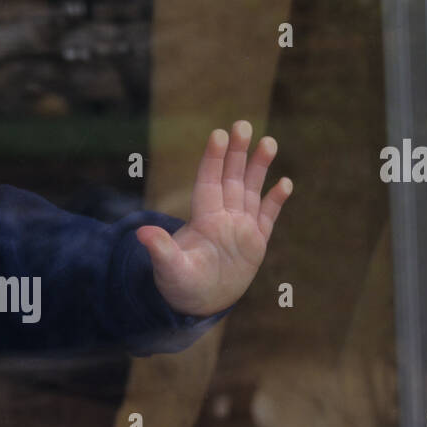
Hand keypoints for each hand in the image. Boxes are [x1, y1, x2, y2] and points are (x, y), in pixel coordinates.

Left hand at [136, 119, 291, 317]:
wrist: (199, 302)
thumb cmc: (180, 286)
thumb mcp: (170, 269)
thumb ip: (161, 250)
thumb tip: (141, 234)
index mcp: (203, 220)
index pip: (209, 183)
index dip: (213, 160)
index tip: (217, 135)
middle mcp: (223, 218)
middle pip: (232, 179)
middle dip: (237, 153)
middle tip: (242, 125)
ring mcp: (241, 228)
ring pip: (252, 191)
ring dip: (259, 167)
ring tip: (268, 142)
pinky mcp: (256, 242)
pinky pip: (268, 217)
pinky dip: (275, 201)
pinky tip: (285, 182)